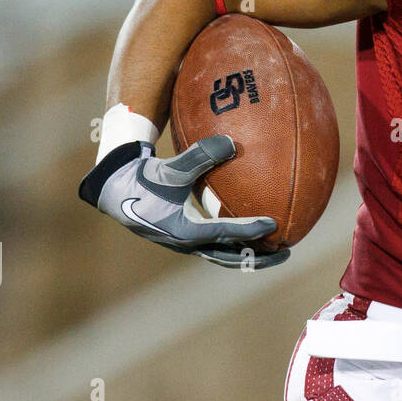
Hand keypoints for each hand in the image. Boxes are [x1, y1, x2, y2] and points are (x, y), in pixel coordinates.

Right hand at [78, 136, 288, 268]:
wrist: (116, 190)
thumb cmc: (142, 178)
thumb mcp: (170, 169)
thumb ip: (200, 155)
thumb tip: (231, 143)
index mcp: (184, 231)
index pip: (224, 233)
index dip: (250, 229)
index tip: (274, 224)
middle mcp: (187, 243)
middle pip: (230, 256)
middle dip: (258, 257)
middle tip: (286, 251)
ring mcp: (186, 244)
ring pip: (225, 254)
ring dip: (250, 254)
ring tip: (277, 249)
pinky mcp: (186, 238)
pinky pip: (217, 245)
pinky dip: (237, 242)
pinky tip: (253, 232)